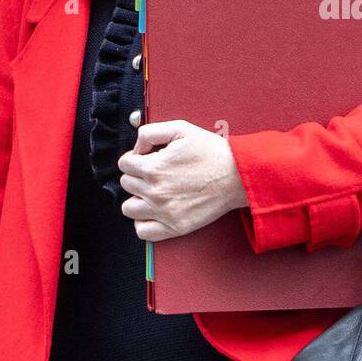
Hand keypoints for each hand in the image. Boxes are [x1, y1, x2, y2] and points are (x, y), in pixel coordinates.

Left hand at [116, 120, 248, 241]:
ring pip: (129, 208)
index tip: (147, 159)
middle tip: (156, 173)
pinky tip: (154, 211)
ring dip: (137, 198)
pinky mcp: (175, 227)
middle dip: (138, 175)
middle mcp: (155, 191)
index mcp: (154, 167)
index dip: (135, 158)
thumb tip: (137, 147)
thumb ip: (150, 132)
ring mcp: (164, 212)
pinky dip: (144, 222)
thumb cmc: (213, 152)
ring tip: (153, 192)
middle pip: (126, 184)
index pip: (124, 164)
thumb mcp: (181, 128)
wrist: (238, 175)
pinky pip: (143, 231)